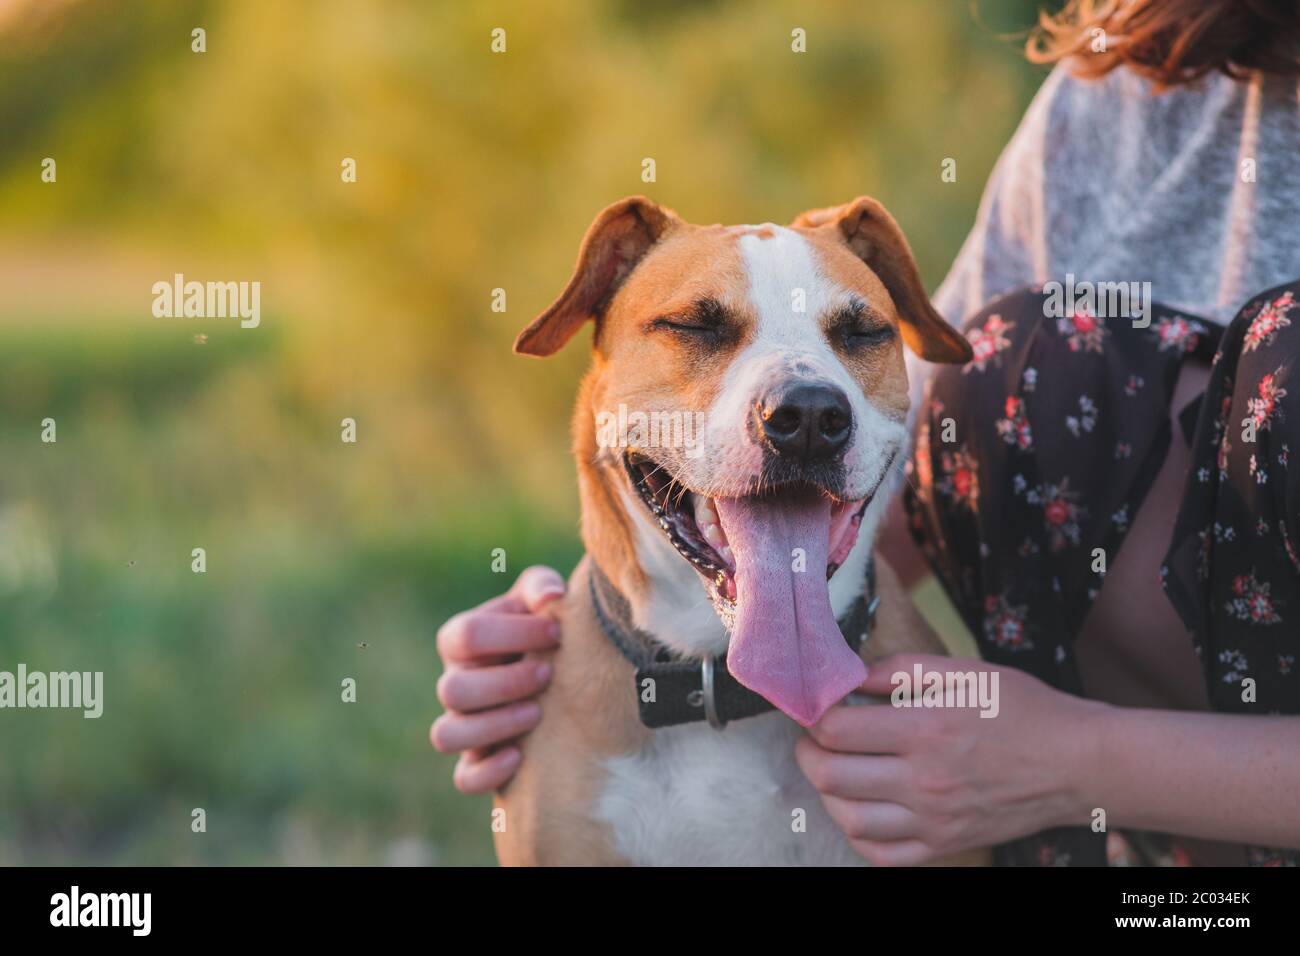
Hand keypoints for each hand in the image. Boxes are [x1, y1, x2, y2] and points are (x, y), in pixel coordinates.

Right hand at [430, 566, 564, 792]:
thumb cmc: (545, 626)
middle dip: (506, 682)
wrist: (561, 668)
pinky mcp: (478, 760)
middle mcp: (454, 682)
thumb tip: (551, 598)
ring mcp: (462, 723)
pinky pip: (464, 778)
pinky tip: (520, 756)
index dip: (512, 634)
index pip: (466, 635)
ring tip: (536, 712)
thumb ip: (541, 586)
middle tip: (549, 673)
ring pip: (446, 735)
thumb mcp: (543, 598)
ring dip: (493, 725)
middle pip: (453, 690)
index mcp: (461, 640)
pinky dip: (488, 771)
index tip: (557, 631)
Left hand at [794, 653, 1103, 864]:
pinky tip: (860, 810)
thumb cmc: (1024, 710)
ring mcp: (935, 820)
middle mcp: (926, 780)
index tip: (816, 707)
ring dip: (828, 794)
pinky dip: (860, 835)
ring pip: (850, 819)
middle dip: (808, 752)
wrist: (1078, 763)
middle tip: (813, 738)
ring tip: (834, 771)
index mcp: (926, 729)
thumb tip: (851, 672)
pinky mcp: (947, 844)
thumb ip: (901, 669)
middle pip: (832, 775)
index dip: (814, 716)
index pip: (837, 730)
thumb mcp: (965, 671)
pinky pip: (883, 855)